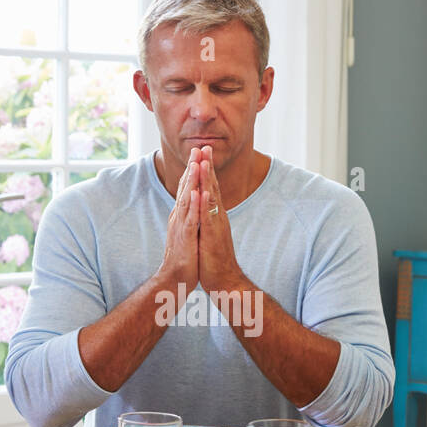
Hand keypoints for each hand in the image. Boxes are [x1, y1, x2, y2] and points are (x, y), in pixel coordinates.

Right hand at [157, 146, 201, 290]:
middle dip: (191, 168)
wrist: (176, 279)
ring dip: (191, 181)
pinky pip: (190, 220)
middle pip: (185, 188)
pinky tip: (196, 194)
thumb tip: (190, 203)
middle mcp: (179, 217)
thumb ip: (188, 216)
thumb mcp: (187, 231)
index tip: (199, 152)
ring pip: (186, 200)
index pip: (187, 188)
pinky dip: (193, 206)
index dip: (192, 170)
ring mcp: (181, 227)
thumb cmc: (184, 257)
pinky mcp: (185, 239)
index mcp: (182, 215)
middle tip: (197, 148)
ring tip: (196, 164)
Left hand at [195, 146, 246, 293]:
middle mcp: (218, 217)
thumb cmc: (215, 259)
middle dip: (208, 166)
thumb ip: (209, 218)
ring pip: (212, 199)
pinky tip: (203, 192)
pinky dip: (206, 204)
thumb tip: (206, 206)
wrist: (224, 280)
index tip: (202, 152)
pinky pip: (209, 218)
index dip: (206, 170)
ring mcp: (216, 226)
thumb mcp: (210, 233)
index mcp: (215, 215)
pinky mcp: (212, 237)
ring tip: (204, 162)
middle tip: (204, 146)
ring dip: (208, 180)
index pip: (210, 188)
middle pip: (213, 187)